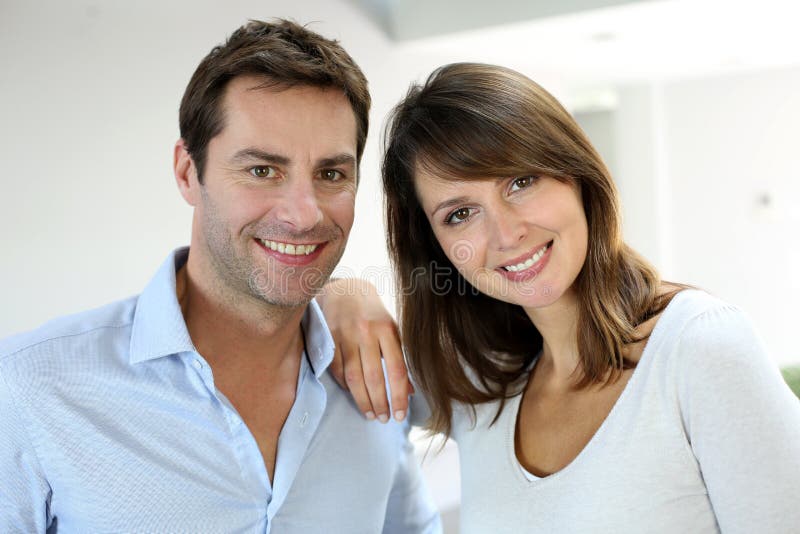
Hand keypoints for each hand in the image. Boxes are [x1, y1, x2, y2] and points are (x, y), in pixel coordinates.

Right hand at [317, 278, 411, 422]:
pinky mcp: (329, 339)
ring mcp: (345, 336)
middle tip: (385, 419)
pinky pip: (338, 371)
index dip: (399, 396)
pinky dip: (347, 387)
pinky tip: (354, 396)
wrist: (345, 290)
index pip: (396, 370)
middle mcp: (366, 333)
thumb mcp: (392, 330)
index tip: (401, 414)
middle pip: (374, 377)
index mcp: (387, 330)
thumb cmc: (373, 314)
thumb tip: (409, 391)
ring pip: (354, 377)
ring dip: (363, 400)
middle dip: (380, 403)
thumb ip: (399, 358)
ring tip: (371, 414)